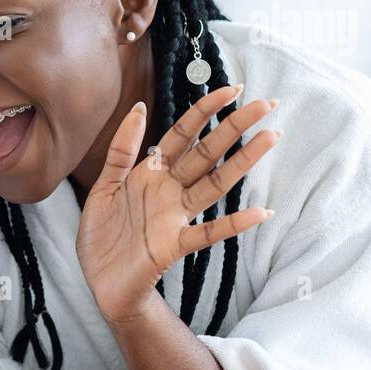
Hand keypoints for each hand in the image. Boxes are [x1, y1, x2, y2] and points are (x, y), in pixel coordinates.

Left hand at [76, 84, 279, 325]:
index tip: (230, 87)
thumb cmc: (103, 234)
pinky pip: (207, 233)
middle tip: (266, 103)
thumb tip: (139, 106)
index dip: (203, 110)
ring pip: (214, 184)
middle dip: (234, 127)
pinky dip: (233, 224)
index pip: (183, 134)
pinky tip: (260, 213)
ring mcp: (175, 216)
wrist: (99, 281)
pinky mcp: (173, 245)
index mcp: (151, 173)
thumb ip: (122, 149)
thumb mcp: (104, 186)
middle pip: (207, 152)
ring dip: (243, 162)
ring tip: (271, 138)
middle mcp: (169, 190)